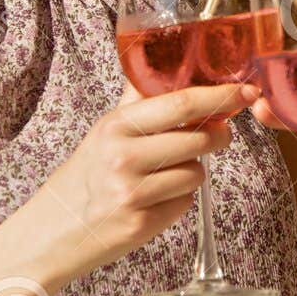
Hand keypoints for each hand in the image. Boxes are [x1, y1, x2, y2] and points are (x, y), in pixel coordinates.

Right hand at [0, 80, 258, 292]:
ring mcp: (133, 192)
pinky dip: (179, 200)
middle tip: (219, 134)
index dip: (220, 96)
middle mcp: (123, 157)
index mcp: (116, 126)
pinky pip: (186, 202)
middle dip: (219, 135)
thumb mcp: (104, 132)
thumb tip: (167, 62)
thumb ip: (138, 101)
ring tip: (165, 174)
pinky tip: (154, 200)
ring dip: (192, 172)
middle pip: (199, 137)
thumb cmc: (84, 177)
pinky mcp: (142, 224)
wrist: (51, 233)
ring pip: (197, 172)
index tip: (246, 91)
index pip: (181, 103)